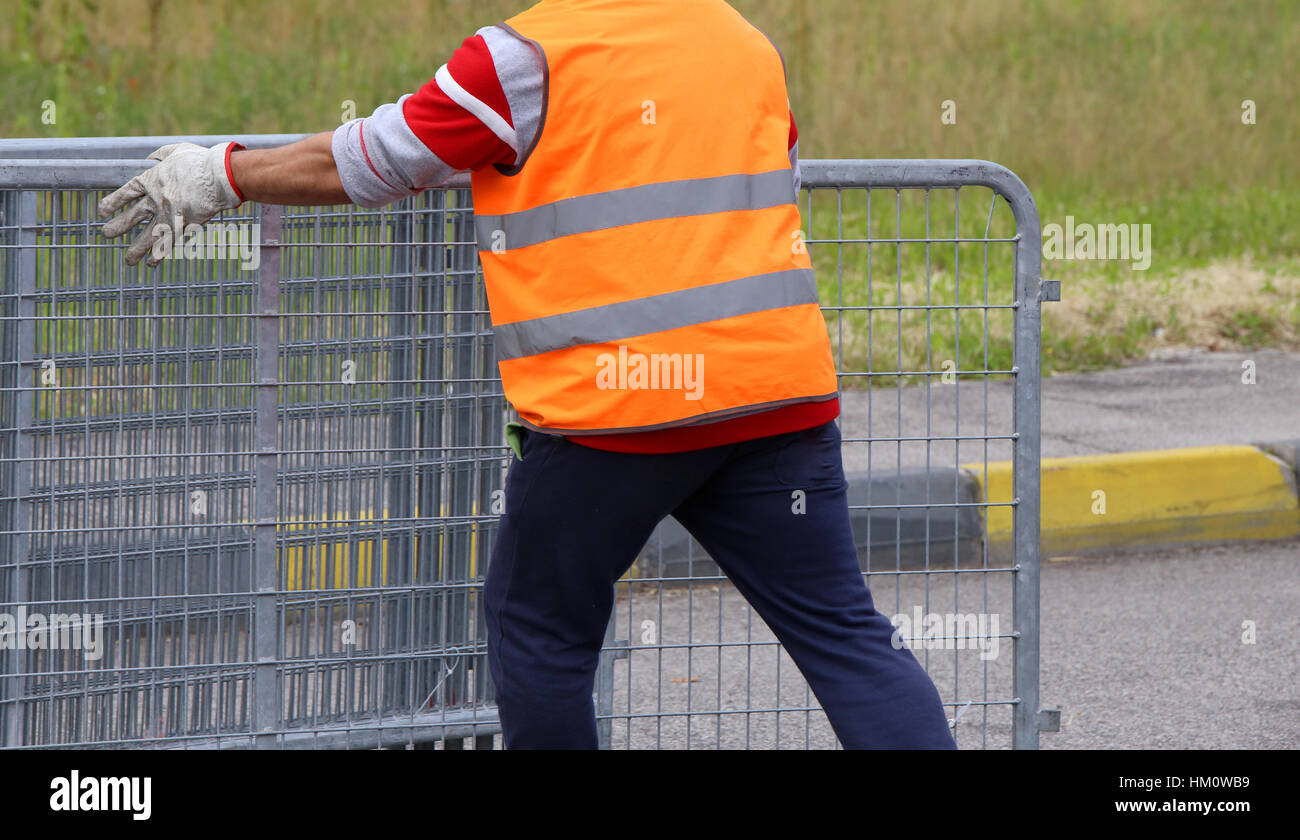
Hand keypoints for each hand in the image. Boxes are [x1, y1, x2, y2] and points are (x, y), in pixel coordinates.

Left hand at [98, 141, 244, 266]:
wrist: (219, 177)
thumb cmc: (200, 162)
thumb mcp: (176, 150)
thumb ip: (160, 155)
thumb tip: (151, 159)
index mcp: (152, 180)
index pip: (126, 193)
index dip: (113, 203)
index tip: (103, 212)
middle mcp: (157, 199)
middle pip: (133, 217)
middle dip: (118, 227)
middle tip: (106, 234)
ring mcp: (170, 214)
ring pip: (149, 236)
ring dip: (137, 249)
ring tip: (128, 261)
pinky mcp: (185, 225)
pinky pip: (170, 242)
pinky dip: (160, 254)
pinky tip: (152, 263)